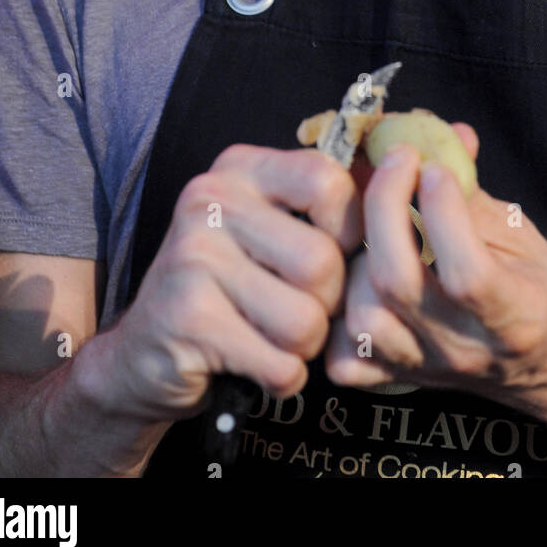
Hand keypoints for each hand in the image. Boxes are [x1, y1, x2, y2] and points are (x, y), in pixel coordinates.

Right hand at [104, 144, 363, 423]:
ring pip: (306, 319)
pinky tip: (254, 363)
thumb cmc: (231, 286)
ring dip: (304, 347)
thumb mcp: (270, 226)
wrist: (143, 353)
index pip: (328, 182)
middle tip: (298, 308)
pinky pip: (280, 363)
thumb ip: (325, 206)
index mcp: (241, 168)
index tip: (335, 251)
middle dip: (327, 303)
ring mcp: (193, 256)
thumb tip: (403, 188)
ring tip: (274, 336)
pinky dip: (282, 378)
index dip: (349, 230)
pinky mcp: (187, 317)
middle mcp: (210, 198)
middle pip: (322, 261)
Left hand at [324, 126, 546, 404]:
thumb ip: (471, 190)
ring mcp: (427, 368)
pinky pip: (347, 359)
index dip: (443, 211)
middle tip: (397, 159)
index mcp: (516, 315)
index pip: (468, 273)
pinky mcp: (398, 380)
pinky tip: (356, 275)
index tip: (434, 166)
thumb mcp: (521, 233)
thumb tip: (432, 130)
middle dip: (385, 206)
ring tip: (373, 215)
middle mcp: (467, 350)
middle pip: (398, 284)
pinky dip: (337, 316)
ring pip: (364, 317)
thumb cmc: (539, 286)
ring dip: (358, 253)